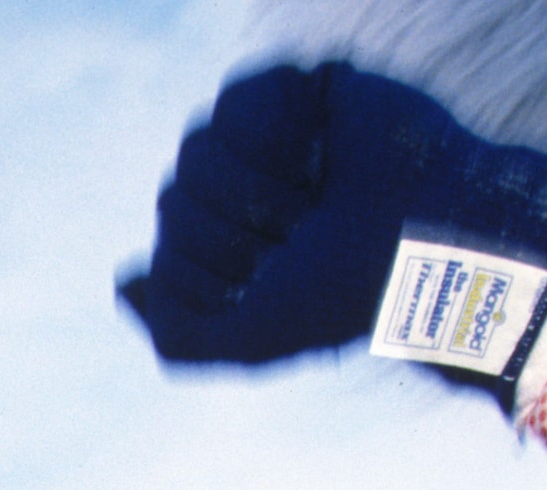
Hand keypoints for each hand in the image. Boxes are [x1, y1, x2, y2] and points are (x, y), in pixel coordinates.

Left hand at [120, 62, 546, 375]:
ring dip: (257, 194)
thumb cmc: (341, 297)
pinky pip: (234, 103)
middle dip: (236, 238)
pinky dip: (273, 139)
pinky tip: (315, 155)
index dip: (215, 277)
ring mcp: (263, 140)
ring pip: (196, 154)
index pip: (166, 253)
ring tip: (314, 202)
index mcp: (227, 252)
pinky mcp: (294, 89)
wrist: (421, 240)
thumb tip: (125, 283)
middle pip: (174, 201)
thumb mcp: (250, 343)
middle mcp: (238, 195)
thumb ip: (177, 337)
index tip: (277, 284)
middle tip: (301, 242)